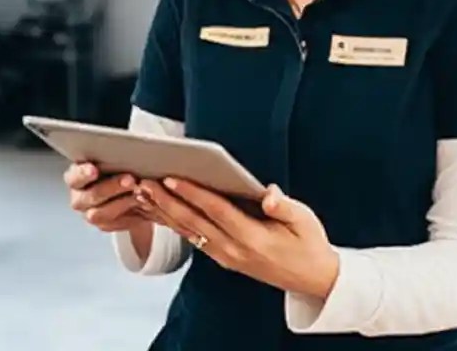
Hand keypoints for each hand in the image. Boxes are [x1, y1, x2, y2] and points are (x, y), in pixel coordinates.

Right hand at [63, 162, 147, 232]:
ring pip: (101, 214)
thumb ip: (111, 157)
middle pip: (90, 196)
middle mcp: (79, 198)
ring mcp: (91, 214)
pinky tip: (143, 205)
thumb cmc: (115, 168)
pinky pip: (117, 224)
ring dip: (122, 203)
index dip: (82, 174)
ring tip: (139, 193)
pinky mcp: (106, 226)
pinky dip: (132, 215)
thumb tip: (123, 149)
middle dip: (111, 187)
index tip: (94, 170)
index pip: (74, 177)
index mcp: (75, 178)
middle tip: (130, 179)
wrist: (127, 188)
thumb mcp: (111, 158)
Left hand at [138, 178, 339, 299]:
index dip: (193, 193)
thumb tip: (268, 193)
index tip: (173, 177)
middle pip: (193, 222)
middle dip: (167, 201)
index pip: (216, 211)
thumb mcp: (305, 221)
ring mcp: (226, 257)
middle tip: (145, 183)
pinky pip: (194, 239)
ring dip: (165, 212)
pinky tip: (161, 210)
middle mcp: (234, 250)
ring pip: (189, 232)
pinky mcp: (224, 259)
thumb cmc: (309, 244)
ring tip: (144, 193)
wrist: (312, 279)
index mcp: (252, 238)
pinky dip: (175, 224)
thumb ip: (284, 206)